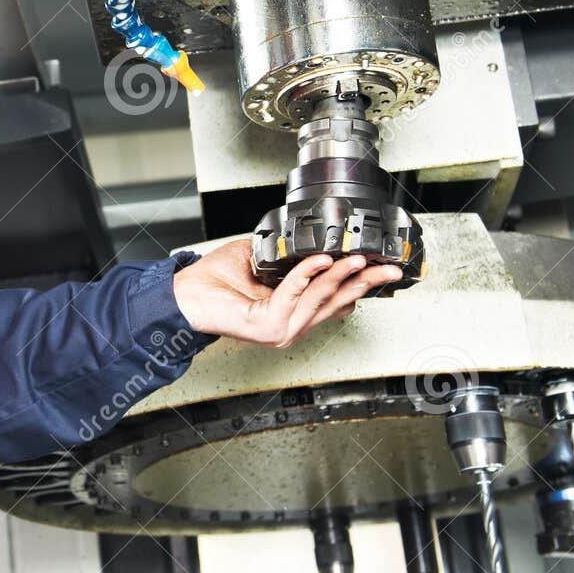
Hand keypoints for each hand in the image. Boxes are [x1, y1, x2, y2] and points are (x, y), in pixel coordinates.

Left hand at [172, 241, 402, 347]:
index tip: (380, 268)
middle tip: (388, 268)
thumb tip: (314, 243)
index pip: (335, 301)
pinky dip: (308, 274)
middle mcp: (290, 325)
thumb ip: (290, 256)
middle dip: (365, 282)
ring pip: (320, 298)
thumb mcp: (263, 261)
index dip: (360, 284)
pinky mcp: (268, 326)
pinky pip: (294, 294)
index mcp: (292, 312)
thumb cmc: (214, 280)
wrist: (185, 294)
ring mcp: (281, 329)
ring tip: (358, 257)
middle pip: (337, 302)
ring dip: (341, 274)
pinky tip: (320, 259)